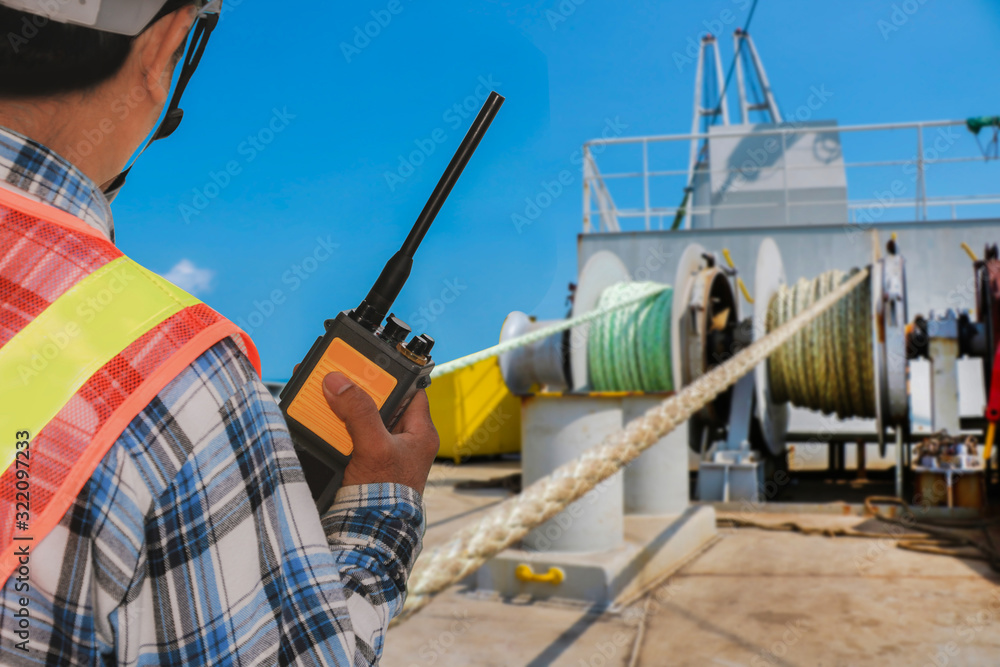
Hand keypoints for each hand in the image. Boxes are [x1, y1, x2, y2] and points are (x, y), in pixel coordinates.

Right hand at [322, 372, 438, 494]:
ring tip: (323, 395)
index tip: (369, 364)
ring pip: (363, 419)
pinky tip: (320, 421)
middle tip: (338, 377)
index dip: (392, 377)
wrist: (369, 534)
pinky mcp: (366, 464)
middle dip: (358, 391)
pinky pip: (351, 437)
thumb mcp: (374, 447)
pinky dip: (336, 429)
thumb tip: (339, 382)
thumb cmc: (385, 496)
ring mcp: (384, 453)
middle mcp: (405, 441)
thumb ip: (359, 412)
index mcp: (420, 433)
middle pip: (381, 403)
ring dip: (343, 410)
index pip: (411, 391)